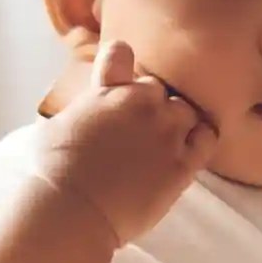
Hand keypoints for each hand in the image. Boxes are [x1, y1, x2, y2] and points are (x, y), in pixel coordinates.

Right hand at [37, 40, 218, 248]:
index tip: (120, 85)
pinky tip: (188, 152)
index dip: (122, 67)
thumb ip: (82, 109)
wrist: (74, 210)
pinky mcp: (182, 163)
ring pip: (185, 109)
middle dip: (149, 105)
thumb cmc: (54, 174)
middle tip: (137, 132)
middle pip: (157, 88)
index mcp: (106, 91)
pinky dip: (200, 139)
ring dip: (176, 122)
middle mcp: (139, 104)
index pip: (120, 52)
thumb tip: (86, 111)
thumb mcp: (57, 126)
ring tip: (163, 145)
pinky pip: (207, 137)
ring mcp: (165, 132)